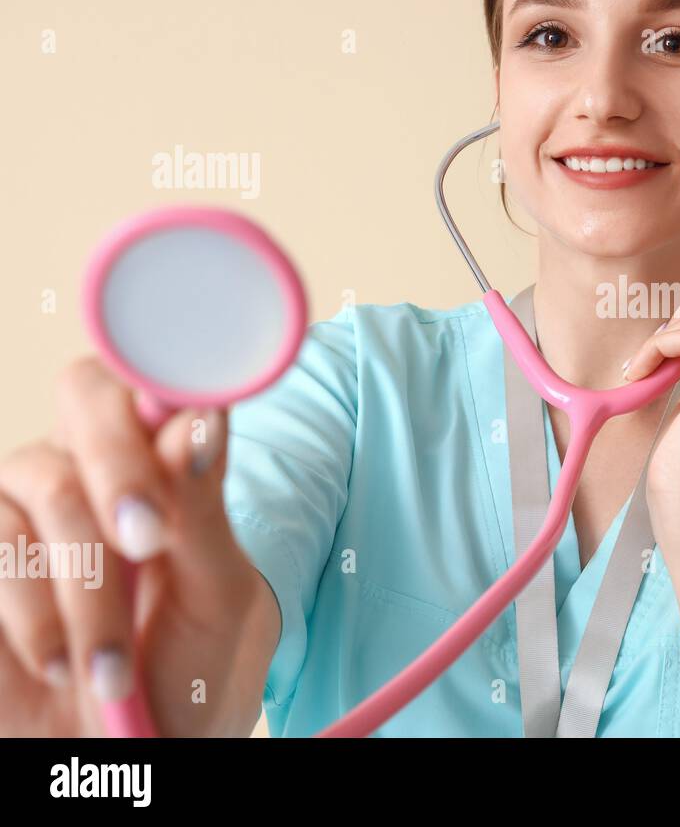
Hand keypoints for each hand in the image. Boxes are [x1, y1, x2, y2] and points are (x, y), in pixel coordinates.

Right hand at [0, 357, 277, 735]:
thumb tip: (197, 421)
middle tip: (148, 541)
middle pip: (85, 401)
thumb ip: (203, 509)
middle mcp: (88, 462)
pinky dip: (32, 614)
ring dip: (84, 589)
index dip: (167, 388)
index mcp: (164, 456)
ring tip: (114, 666)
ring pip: (40, 493)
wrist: (133, 744)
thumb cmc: (189, 660)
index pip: (155, 375)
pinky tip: (60, 661)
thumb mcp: (217, 593)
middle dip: (120, 474)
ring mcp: (21, 503)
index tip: (188, 436)